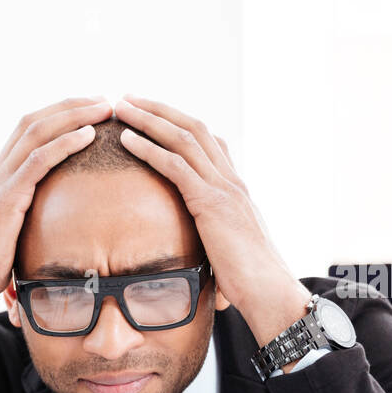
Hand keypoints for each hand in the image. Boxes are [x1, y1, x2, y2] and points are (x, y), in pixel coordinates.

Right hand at [0, 97, 112, 356]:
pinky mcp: (5, 200)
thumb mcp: (8, 241)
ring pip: (36, 133)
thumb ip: (25, 225)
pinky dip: (65, 143)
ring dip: (73, 115)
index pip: (25, 134)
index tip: (87, 112)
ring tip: (104, 108)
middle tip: (102, 99)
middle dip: (69, 106)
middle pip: (31, 122)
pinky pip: (38, 160)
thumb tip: (53, 233)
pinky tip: (89, 135)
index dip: (56, 117)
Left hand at [113, 95, 312, 348]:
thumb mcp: (228, 252)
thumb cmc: (250, 283)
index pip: (209, 142)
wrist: (270, 293)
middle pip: (194, 129)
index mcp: (235, 189)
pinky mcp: (211, 204)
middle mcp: (231, 181)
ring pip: (183, 138)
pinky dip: (149, 148)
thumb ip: (213, 240)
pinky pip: (176, 166)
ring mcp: (224, 189)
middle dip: (159, 110)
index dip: (180, 124)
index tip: (154, 116)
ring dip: (149, 119)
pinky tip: (127, 139)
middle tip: (129, 98)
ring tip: (121, 107)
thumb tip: (202, 256)